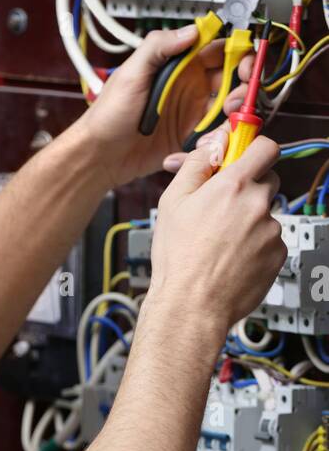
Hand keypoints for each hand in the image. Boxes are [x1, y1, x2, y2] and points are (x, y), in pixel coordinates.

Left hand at [73, 25, 254, 185]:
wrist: (100, 156)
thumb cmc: (108, 114)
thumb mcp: (131, 73)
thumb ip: (159, 47)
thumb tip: (191, 30)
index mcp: (176, 66)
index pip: (217, 49)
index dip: (236, 50)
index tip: (244, 58)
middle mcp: (188, 87)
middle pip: (231, 76)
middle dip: (243, 80)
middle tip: (241, 88)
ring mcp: (191, 112)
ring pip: (229, 104)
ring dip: (236, 107)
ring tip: (228, 112)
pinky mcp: (190, 137)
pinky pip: (217, 132)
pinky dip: (221, 133)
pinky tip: (212, 136)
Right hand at [149, 128, 285, 330]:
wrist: (192, 305)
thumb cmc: (179, 258)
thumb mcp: (173, 202)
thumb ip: (196, 165)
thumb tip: (213, 145)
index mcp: (233, 186)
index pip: (265, 146)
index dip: (255, 148)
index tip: (246, 154)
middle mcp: (257, 205)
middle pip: (267, 179)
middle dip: (248, 187)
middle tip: (224, 205)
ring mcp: (271, 231)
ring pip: (265, 213)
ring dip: (249, 220)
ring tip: (221, 241)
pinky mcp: (278, 254)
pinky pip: (270, 239)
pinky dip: (255, 244)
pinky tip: (232, 256)